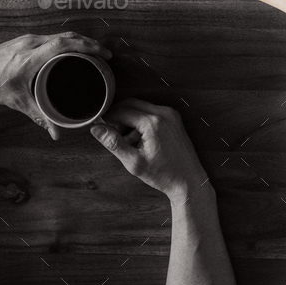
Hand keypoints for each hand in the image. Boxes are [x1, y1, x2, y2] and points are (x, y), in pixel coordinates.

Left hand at [0, 32, 111, 139]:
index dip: (86, 47)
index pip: (63, 45)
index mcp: (30, 59)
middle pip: (67, 36)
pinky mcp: (26, 39)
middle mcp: (31, 44)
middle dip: (89, 43)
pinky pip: (52, 37)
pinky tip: (74, 49)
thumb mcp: (17, 101)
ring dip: (79, 40)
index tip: (102, 53)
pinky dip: (68, 41)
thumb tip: (56, 133)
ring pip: (60, 34)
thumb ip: (39, 116)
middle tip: (105, 54)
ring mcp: (28, 39)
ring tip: (94, 51)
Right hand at [91, 98, 207, 201]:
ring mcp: (170, 114)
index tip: (100, 128)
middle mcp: (163, 113)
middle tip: (111, 134)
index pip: (122, 111)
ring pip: (141, 107)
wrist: (189, 180)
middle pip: (131, 104)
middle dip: (118, 116)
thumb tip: (97, 129)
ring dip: (129, 119)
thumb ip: (114, 143)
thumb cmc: (163, 174)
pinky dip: (141, 121)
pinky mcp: (174, 118)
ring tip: (126, 141)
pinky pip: (151, 112)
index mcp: (153, 122)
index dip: (108, 118)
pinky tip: (139, 140)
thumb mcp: (134, 162)